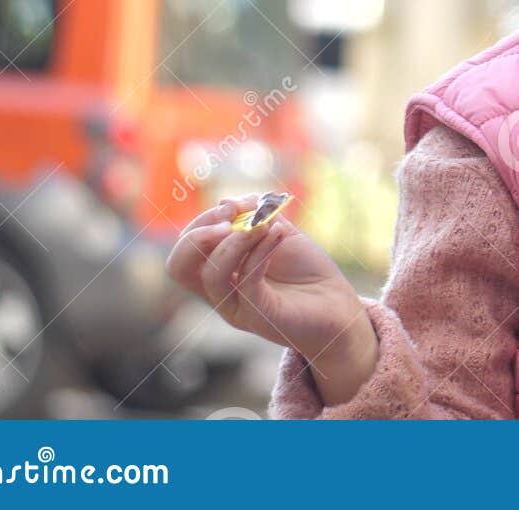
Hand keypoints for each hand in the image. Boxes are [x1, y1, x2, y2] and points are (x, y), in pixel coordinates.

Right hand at [165, 193, 375, 376]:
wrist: (339, 305)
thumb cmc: (307, 272)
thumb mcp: (278, 235)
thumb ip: (254, 218)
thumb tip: (225, 202)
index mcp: (219, 272)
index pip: (186, 248)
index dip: (204, 220)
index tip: (242, 203)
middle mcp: (220, 292)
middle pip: (179, 266)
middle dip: (199, 233)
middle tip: (232, 214)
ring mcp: (237, 307)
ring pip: (212, 274)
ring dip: (236, 240)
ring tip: (264, 224)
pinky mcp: (260, 316)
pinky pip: (248, 282)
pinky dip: (260, 251)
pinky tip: (278, 234)